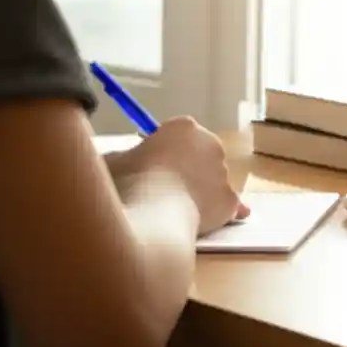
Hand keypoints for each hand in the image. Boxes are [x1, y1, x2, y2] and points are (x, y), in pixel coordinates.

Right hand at [105, 117, 249, 235]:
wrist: (152, 214)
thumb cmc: (128, 181)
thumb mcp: (115, 160)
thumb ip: (127, 157)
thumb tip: (124, 162)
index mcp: (184, 127)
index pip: (180, 133)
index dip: (166, 150)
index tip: (154, 164)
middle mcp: (211, 145)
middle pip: (201, 155)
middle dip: (188, 169)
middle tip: (166, 189)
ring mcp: (223, 173)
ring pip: (214, 182)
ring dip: (201, 191)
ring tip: (177, 210)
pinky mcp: (231, 200)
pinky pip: (229, 206)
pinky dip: (222, 213)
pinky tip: (217, 219)